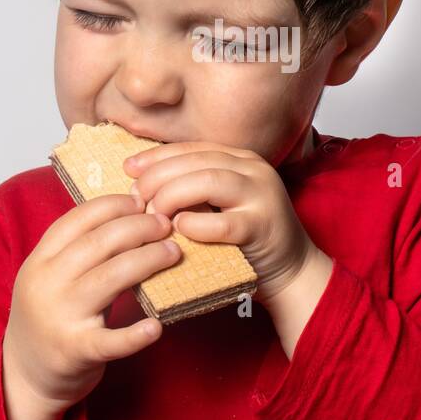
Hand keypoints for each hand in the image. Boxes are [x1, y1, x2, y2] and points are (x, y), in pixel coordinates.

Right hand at [3, 192, 181, 415]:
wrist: (24, 377)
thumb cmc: (49, 318)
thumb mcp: (51, 278)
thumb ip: (79, 252)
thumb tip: (131, 217)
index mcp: (39, 261)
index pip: (77, 220)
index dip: (112, 206)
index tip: (142, 200)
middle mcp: (46, 284)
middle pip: (98, 243)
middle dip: (138, 227)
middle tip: (166, 223)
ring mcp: (60, 318)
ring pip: (110, 278)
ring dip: (148, 260)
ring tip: (173, 253)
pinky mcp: (76, 351)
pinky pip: (110, 341)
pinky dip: (135, 334)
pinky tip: (156, 327)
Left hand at [123, 141, 318, 307]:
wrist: (291, 271)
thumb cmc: (245, 240)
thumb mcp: (217, 205)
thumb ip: (189, 189)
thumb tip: (137, 183)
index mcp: (240, 159)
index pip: (192, 148)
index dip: (157, 156)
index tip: (129, 169)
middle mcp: (254, 169)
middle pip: (197, 161)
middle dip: (159, 176)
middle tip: (137, 198)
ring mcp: (262, 195)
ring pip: (210, 181)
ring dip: (173, 195)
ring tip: (154, 213)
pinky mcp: (263, 227)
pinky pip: (224, 223)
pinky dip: (196, 224)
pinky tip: (179, 229)